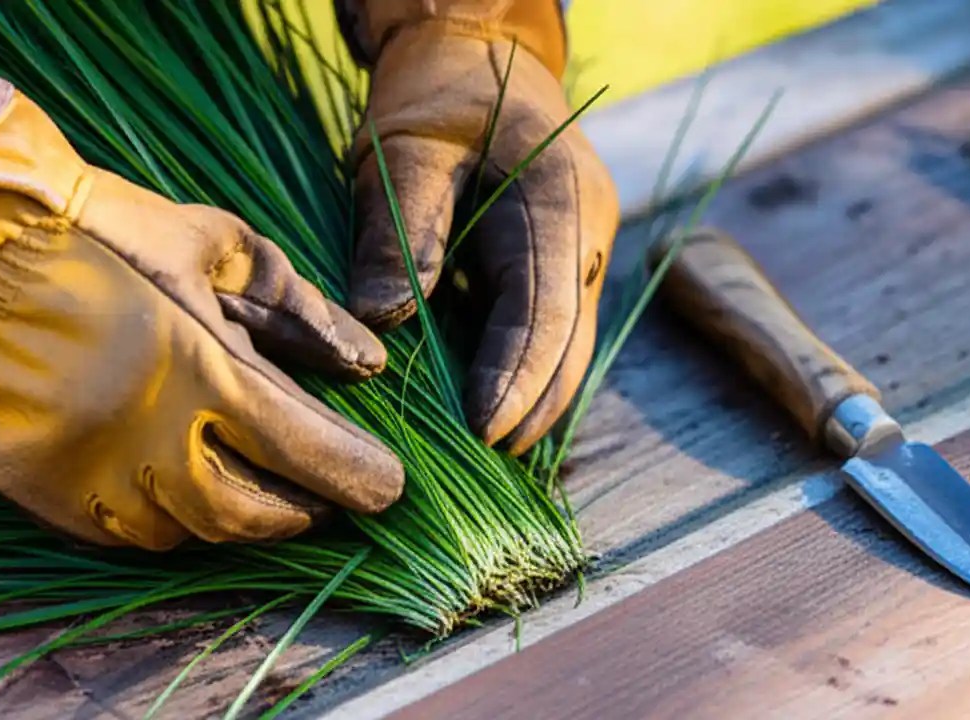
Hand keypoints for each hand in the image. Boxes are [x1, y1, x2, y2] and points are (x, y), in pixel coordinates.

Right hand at [0, 80, 403, 549]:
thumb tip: (369, 364)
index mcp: (201, 368)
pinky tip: (175, 491)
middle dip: (298, 513)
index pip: (304, 451)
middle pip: (247, 514)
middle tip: (320, 498)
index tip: (386, 488)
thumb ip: (302, 311)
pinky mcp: (34, 483)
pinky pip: (113, 531)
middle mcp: (146, 435)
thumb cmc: (117, 232)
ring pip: (181, 533)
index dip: (356, 478)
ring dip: (230, 520)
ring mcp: (83, 469)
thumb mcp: (223, 248)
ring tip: (251, 490)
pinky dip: (159, 520)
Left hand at [343, 0, 619, 453]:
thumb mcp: (402, 152)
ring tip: (479, 457)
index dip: (518, 379)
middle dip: (528, 409)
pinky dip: (518, 373)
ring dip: (528, 401)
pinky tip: (481, 409)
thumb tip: (384, 323)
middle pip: (570, 346)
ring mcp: (579, 252)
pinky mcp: (558, 264)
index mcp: (557, 202)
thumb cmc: (434, 95)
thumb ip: (398, 233)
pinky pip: (547, 332)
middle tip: (479, 469)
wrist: (476, 55)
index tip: (484, 435)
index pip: (547, 312)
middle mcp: (585, 235)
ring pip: (565, 348)